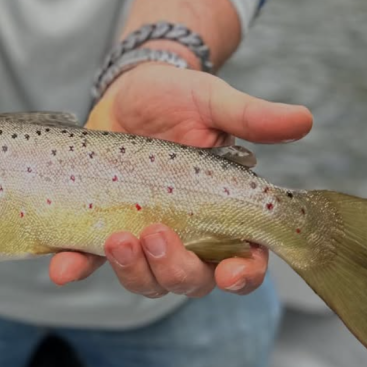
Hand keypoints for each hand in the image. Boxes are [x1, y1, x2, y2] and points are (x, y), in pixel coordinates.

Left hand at [49, 64, 312, 297]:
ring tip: (116, 240)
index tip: (231, 272)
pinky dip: (77, 267)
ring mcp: (143, 233)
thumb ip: (252, 116)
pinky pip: (91, 258)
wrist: (128, 87)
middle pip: (191, 279)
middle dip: (175, 269)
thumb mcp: (213, 101)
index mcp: (224, 212)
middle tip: (155, 234)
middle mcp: (188, 233)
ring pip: (146, 279)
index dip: (242, 274)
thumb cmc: (179, 96)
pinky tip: (62, 268)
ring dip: (133, 271)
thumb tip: (304, 119)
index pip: (245, 259)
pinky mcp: (103, 225)